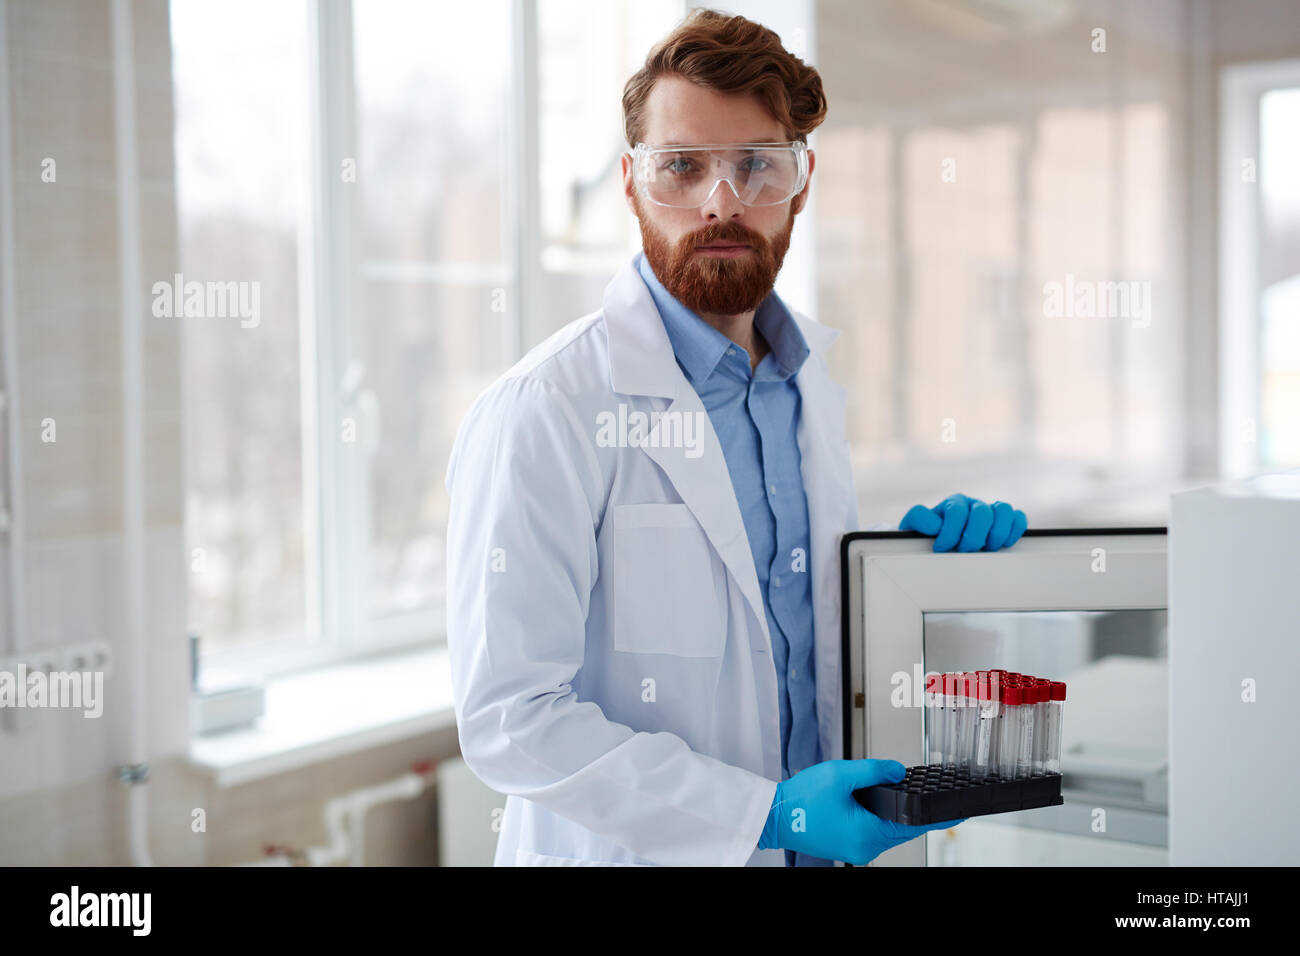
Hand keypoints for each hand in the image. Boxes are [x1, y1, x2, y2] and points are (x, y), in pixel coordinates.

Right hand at [758, 759, 963, 864]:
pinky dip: (876, 816)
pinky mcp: (847, 845)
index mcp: (869, 833)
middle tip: (920, 788)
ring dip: (891, 811)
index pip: (915, 825)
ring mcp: (856, 849)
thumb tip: (899, 772)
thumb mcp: (842, 774)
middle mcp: (865, 847)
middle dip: (911, 808)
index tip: (960, 812)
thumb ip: (875, 771)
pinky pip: (872, 830)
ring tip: (890, 790)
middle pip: (902, 827)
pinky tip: (870, 801)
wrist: (773, 815)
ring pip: (887, 828)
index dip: (938, 816)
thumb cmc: (801, 799)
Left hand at [899, 493, 1025, 551]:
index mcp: (954, 503)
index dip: (950, 533)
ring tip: (985, 549)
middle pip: (982, 513)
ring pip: (1004, 510)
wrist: (940, 539)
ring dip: (996, 533)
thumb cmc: (929, 535)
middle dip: (973, 537)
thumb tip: (933, 523)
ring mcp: (991, 510)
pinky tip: (1003, 544)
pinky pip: (1018, 517)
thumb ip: (919, 520)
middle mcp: (974, 504)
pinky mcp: (1005, 520)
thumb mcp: (916, 527)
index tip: (941, 548)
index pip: (957, 512)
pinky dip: (1014, 530)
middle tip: (963, 551)